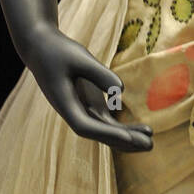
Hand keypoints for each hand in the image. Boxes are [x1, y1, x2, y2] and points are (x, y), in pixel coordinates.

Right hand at [22, 26, 153, 149]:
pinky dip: (125, 126)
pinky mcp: (91, 103)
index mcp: (65, 104)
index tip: (128, 138)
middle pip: (99, 133)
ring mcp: (83, 109)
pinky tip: (144, 129)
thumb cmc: (58, 51)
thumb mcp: (79, 57)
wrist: (43, 48)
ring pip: (106, 129)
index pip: (85, 126)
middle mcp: (74, 112)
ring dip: (127, 136)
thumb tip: (121, 90)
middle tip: (149, 145)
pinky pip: (109, 120)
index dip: (106, 133)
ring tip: (151, 140)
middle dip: (123, 140)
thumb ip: (99, 73)